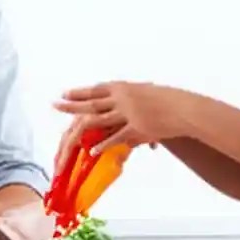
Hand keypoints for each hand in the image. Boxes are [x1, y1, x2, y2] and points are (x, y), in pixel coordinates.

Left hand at [52, 81, 186, 171]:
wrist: (184, 108)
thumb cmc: (167, 102)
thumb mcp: (145, 96)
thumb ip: (129, 105)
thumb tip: (120, 112)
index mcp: (124, 88)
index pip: (96, 89)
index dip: (79, 91)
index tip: (65, 92)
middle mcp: (122, 98)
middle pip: (91, 102)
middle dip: (72, 104)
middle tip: (55, 104)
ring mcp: (128, 112)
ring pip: (98, 119)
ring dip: (80, 125)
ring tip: (67, 131)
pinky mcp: (136, 127)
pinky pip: (115, 137)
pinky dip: (103, 144)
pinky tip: (91, 151)